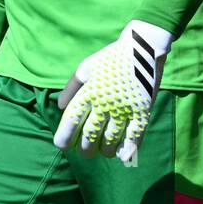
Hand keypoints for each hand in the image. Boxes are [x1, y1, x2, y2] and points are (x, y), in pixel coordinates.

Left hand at [53, 20, 172, 163]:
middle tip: (83, 151)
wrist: (142, 48)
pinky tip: (121, 155)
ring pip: (110, 141)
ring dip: (103, 151)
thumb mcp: (86, 67)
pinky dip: (126, 150)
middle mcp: (104, 103)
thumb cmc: (110, 58)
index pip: (71, 122)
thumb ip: (71, 88)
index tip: (62, 145)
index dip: (64, 139)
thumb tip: (60, 108)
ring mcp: (124, 109)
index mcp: (89, 92)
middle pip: (89, 137)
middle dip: (84, 149)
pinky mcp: (142, 112)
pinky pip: (134, 138)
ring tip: (101, 150)